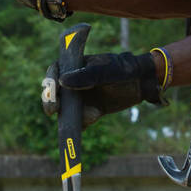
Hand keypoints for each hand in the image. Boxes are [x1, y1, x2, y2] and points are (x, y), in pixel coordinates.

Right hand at [41, 51, 162, 126]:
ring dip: (68, 116)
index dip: (49, 82)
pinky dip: (82, 123)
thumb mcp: (106, 71)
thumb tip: (62, 82)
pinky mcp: (88, 112)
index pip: (54, 72)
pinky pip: (79, 121)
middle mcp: (72, 83)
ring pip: (64, 110)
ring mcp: (79, 99)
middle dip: (50, 103)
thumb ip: (86, 76)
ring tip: (88, 114)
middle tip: (54, 111)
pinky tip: (94, 118)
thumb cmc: (122, 70)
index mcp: (73, 66)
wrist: (140, 83)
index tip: (52, 92)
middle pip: (53, 94)